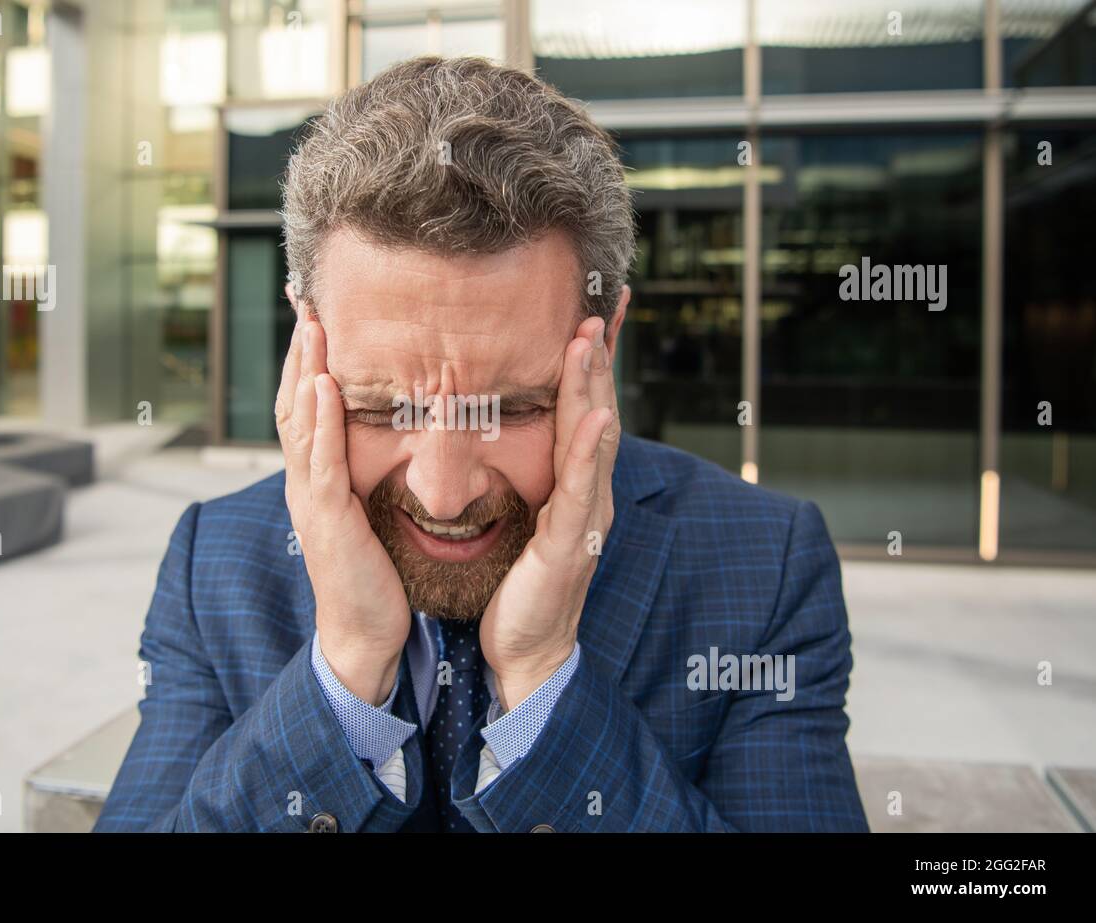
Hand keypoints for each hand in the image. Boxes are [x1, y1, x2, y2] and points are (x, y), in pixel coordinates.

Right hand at [276, 318, 410, 704]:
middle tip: (305, 300)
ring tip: (312, 327)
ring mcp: (311, 501)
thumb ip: (369, 475)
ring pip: (300, 424)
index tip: (317, 314)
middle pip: (294, 403)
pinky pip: (322, 462)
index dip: (309, 361)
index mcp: (318, 480)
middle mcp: (305, 483)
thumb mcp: (370, 513)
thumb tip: (388, 437)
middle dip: (300, 351)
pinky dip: (321, 421)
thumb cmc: (376, 575)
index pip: (307, 408)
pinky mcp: (328, 522)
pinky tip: (326, 387)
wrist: (367, 634)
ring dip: (305, 372)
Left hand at [480, 316, 619, 710]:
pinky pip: (583, 491)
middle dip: (599, 356)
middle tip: (602, 301)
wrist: (523, 647)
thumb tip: (493, 426)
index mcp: (573, 484)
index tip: (589, 308)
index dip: (588, 361)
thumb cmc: (517, 582)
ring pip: (595, 440)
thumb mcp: (520, 515)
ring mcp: (587, 518)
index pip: (580, 408)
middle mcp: (590, 493)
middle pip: (597, 410)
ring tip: (591, 339)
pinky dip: (591, 452)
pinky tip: (595, 418)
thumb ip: (521, 474)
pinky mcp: (572, 546)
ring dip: (594, 387)